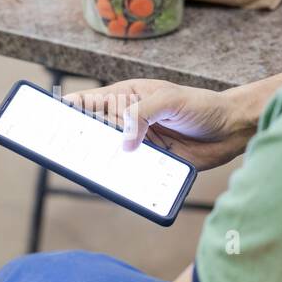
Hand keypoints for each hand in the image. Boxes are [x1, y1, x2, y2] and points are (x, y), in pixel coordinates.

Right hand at [64, 77, 265, 168]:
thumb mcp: (170, 100)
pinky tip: (116, 185)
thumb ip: (143, 114)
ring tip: (86, 173)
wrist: (232, 130)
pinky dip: (123, 179)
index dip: (67, 110)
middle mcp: (128, 120)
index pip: (89, 102)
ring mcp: (139, 143)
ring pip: (110, 155)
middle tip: (62, 154)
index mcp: (126, 96)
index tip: (48, 120)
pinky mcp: (152, 163)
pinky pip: (130, 173)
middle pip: (94, 133)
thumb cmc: (202, 106)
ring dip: (101, 163)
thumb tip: (124, 142)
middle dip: (78, 142)